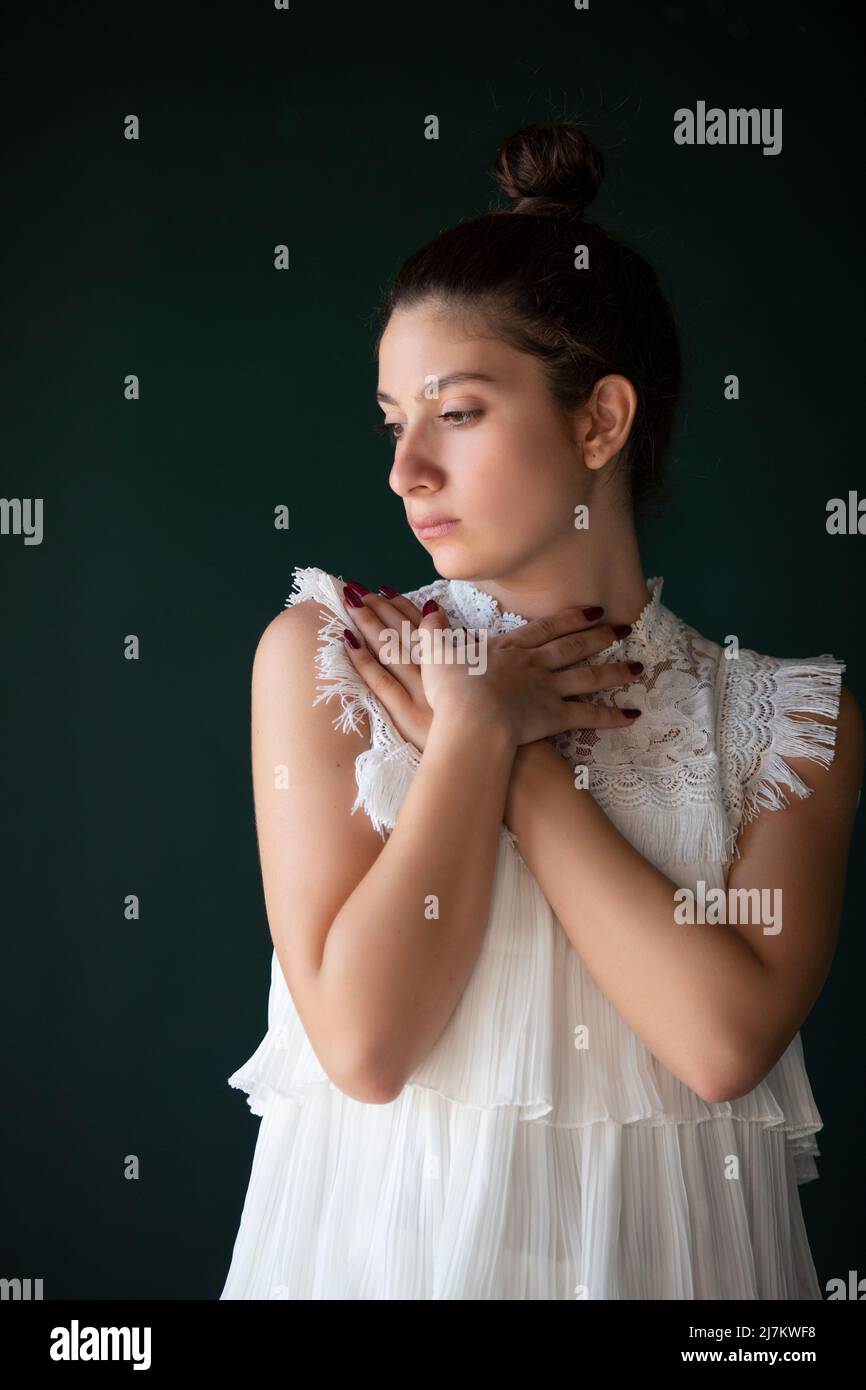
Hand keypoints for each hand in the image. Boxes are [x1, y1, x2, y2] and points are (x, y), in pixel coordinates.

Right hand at [341, 582, 642, 750]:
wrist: (469, 719)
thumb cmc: (451, 688)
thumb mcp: (435, 651)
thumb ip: (435, 629)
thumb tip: (430, 608)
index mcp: (509, 649)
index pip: (544, 629)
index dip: (568, 618)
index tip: (591, 611)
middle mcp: (534, 665)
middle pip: (573, 647)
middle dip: (598, 637)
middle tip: (621, 629)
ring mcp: (547, 691)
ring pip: (588, 677)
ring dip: (614, 672)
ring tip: (638, 667)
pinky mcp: (554, 718)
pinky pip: (588, 717)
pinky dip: (612, 717)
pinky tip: (633, 716)